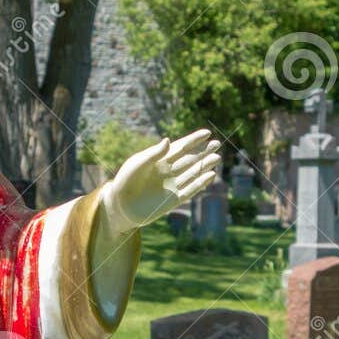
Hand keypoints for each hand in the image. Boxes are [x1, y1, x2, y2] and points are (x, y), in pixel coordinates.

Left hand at [100, 129, 221, 235]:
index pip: (180, 147)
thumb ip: (153, 154)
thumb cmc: (125, 181)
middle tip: (218, 143)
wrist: (120, 205)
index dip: (194, 140)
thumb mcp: (137, 164)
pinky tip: (210, 175)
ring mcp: (172, 185)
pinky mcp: (173, 200)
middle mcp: (168, 171)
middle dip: (203, 152)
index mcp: (160, 159)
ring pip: (193, 173)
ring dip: (204, 166)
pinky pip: (190, 190)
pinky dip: (200, 183)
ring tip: (217, 158)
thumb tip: (168, 140)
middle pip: (190, 159)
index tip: (207, 133)